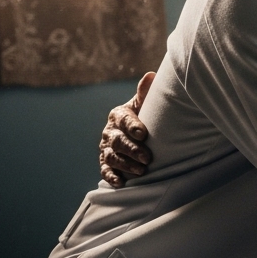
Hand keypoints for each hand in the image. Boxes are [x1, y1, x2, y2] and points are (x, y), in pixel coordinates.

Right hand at [100, 71, 154, 187]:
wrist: (137, 132)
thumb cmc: (144, 115)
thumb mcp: (144, 104)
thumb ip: (146, 93)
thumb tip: (151, 75)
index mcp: (119, 115)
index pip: (124, 120)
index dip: (132, 126)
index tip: (143, 133)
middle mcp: (109, 131)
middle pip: (117, 141)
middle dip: (132, 150)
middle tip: (147, 157)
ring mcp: (106, 148)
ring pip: (112, 157)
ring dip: (126, 165)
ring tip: (141, 171)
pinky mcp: (105, 162)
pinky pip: (105, 170)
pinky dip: (111, 176)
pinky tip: (120, 182)